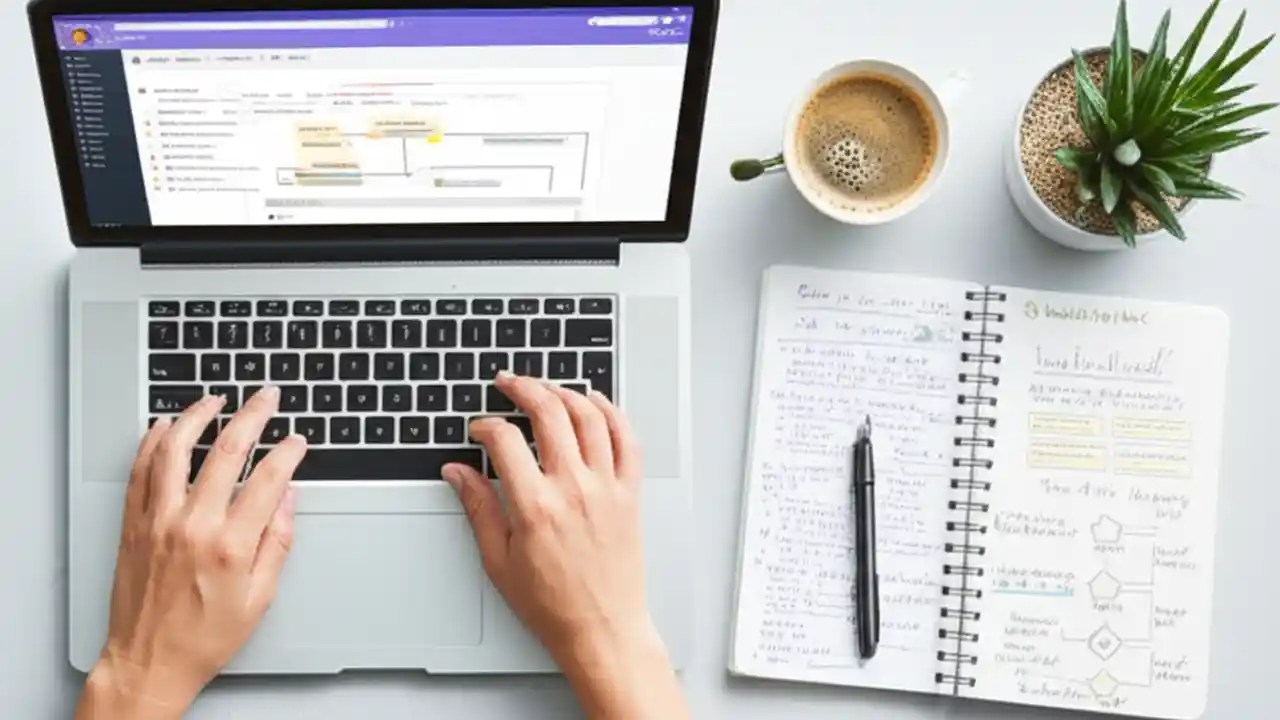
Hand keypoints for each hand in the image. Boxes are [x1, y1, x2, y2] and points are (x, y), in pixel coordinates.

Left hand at [76, 388, 305, 719]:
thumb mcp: (260, 597)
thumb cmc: (203, 638)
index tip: (296, 442)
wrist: (148, 661)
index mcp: (230, 545)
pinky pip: (140, 471)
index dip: (288, 452)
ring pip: (175, 450)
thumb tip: (286, 499)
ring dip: (196, 416)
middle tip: (266, 398)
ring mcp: (157, 521)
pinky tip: (163, 428)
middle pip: (226, 450)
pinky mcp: (133, 525)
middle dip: (252, 416)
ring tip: (213, 399)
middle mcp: (192, 525)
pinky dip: (152, 443)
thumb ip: (277, 542)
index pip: (267, 479)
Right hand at [443, 372, 687, 719]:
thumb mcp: (498, 560)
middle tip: (509, 383)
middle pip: (548, 413)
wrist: (602, 628)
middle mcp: (573, 490)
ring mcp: (606, 488)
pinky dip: (612, 413)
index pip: (504, 442)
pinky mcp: (630, 493)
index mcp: (535, 507)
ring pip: (589, 417)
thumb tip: (457, 472)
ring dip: (565, 392)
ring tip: (547, 387)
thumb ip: (477, 508)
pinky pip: (627, 439)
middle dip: (523, 388)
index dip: (485, 426)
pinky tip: (596, 403)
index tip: (479, 430)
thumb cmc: (552, 603)